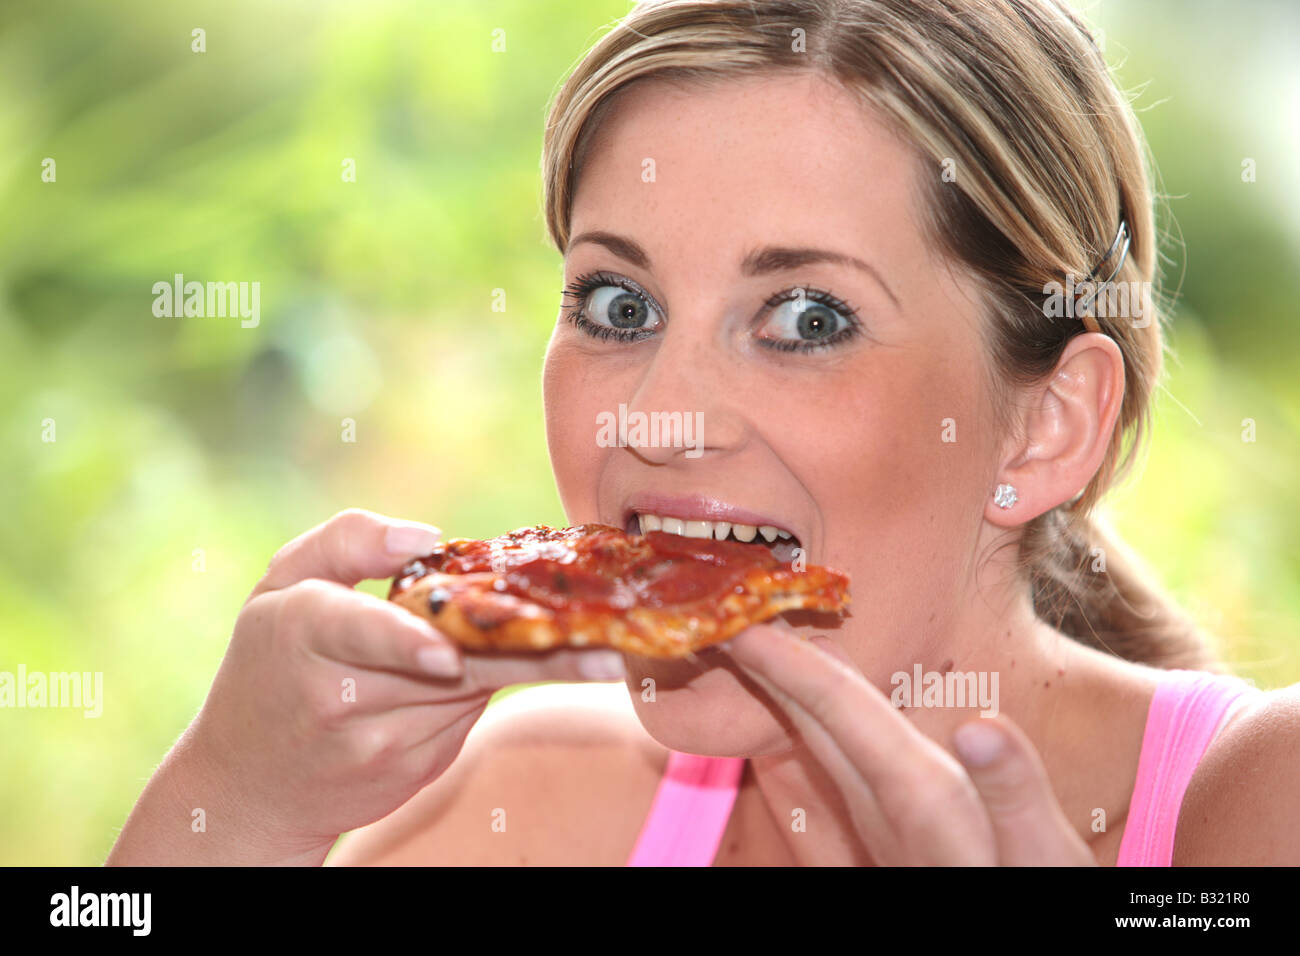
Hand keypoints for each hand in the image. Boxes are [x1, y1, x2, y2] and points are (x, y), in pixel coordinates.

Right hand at [108, 508, 624, 865]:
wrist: (251, 781)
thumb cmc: (271, 661)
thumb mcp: (283, 585)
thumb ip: (347, 543)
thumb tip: (428, 535)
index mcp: (301, 634)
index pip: (355, 633)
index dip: (402, 642)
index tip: (444, 654)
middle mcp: (341, 697)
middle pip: (452, 665)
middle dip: (535, 654)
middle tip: (609, 647)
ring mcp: (382, 744)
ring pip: (475, 688)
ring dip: (540, 662)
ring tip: (611, 645)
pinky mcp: (416, 766)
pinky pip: (470, 711)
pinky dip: (504, 679)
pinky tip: (547, 660)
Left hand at [718, 624, 1095, 865]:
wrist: (1002, 952)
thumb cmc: (1035, 897)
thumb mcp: (1045, 858)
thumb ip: (1014, 795)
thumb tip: (980, 725)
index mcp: (919, 803)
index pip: (841, 714)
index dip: (790, 664)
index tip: (741, 626)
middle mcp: (883, 818)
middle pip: (818, 729)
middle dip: (777, 672)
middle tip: (736, 620)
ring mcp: (881, 839)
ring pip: (825, 753)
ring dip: (795, 700)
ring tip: (770, 654)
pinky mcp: (891, 853)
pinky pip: (840, 779)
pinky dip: (820, 737)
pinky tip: (816, 729)